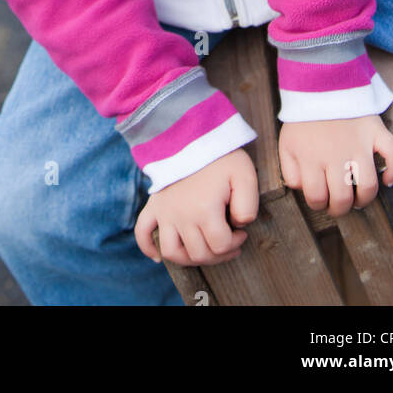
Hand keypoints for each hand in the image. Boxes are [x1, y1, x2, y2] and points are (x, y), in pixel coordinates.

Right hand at [134, 147, 258, 266]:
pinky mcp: (154, 205)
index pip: (220, 246)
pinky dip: (149, 248)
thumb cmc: (220, 156)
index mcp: (205, 209)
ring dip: (189, 258)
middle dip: (218, 253)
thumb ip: (248, 205)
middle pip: (199, 254)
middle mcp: (181, 215)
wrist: (191, 134)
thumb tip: (239, 226)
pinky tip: (159, 256)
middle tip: (228, 241)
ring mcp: (165, 211)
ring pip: (172, 252)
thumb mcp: (244, 175)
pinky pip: (143, 232)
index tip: (241, 231)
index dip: (235, 243)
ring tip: (203, 250)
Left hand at [278, 115, 392, 216]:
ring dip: (365, 198)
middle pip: (343, 198)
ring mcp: (358, 144)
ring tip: (359, 198)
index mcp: (310, 158)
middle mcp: (336, 156)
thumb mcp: (286, 145)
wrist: (317, 83)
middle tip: (339, 204)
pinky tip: (388, 180)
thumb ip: (290, 172)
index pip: (317, 198)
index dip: (318, 205)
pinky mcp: (375, 131)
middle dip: (340, 208)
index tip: (320, 200)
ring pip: (368, 186)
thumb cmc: (302, 118)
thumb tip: (304, 190)